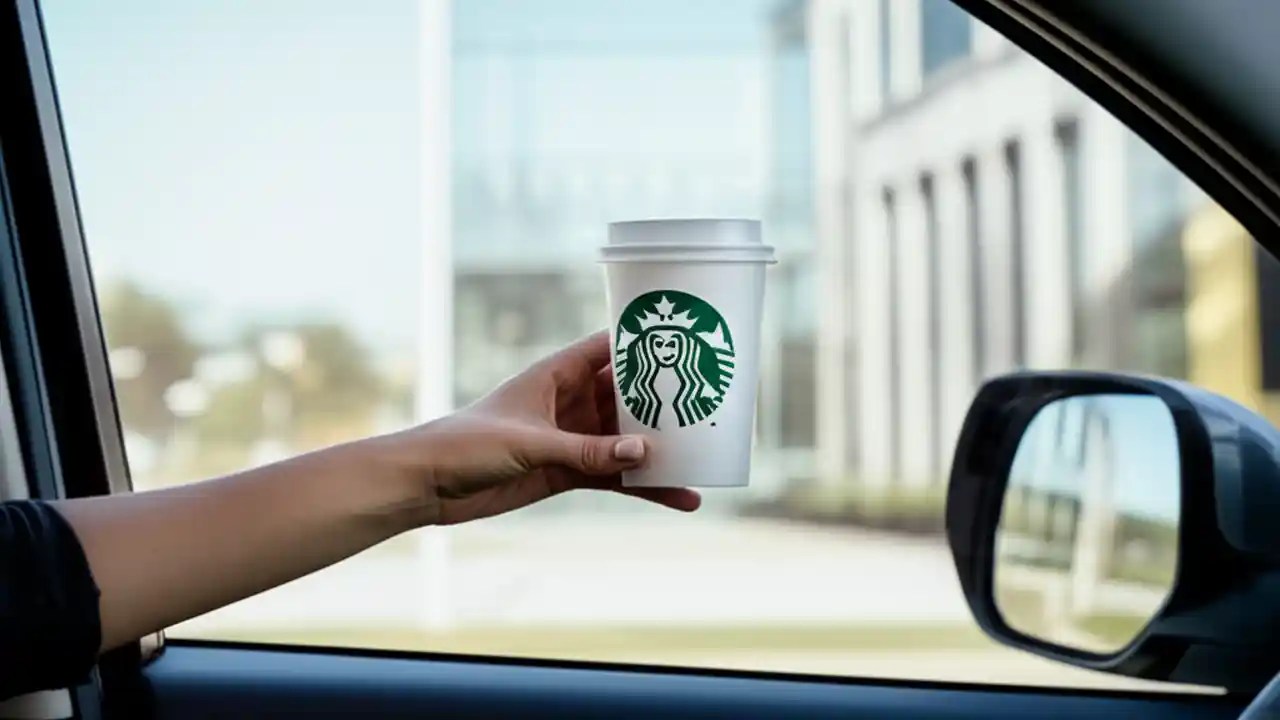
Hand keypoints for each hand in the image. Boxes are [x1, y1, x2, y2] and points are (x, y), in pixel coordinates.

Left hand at [395, 331, 700, 524]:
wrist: (429, 485)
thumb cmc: (468, 443)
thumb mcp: (531, 444)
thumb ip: (587, 450)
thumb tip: (644, 453)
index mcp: (557, 374)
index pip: (610, 348)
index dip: (646, 341)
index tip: (688, 337)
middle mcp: (570, 401)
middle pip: (629, 395)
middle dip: (667, 400)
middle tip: (713, 402)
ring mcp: (572, 438)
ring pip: (628, 439)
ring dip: (662, 449)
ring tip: (708, 456)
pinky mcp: (568, 472)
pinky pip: (616, 476)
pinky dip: (646, 486)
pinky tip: (679, 497)